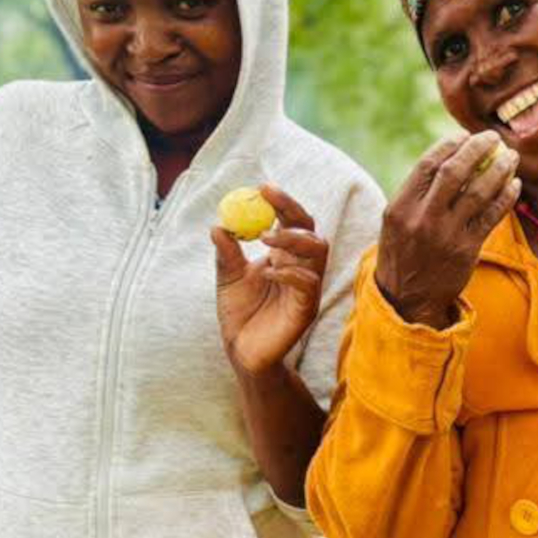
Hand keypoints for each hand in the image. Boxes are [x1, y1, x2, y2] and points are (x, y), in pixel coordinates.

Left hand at [214, 186, 329, 375]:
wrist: (242, 349)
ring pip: (318, 251)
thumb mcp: (227, 277)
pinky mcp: (307, 308)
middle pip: (311, 230)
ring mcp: (308, 287)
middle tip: (267, 201)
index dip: (283, 203)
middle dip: (292, 212)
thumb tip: (219, 225)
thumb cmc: (239, 312)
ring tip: (264, 239)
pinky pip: (308, 283)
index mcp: (285, 256)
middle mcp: (302, 267)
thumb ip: (226, 254)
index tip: (263, 188)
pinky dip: (288, 272)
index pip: (294, 222)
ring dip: (293, 238)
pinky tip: (266, 273)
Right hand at [375, 132, 521, 328]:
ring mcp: (446, 235)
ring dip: (499, 170)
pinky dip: (506, 197)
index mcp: (400, 207)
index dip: (449, 144)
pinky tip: (515, 184)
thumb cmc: (403, 252)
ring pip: (479, 192)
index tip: (465, 134)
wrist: (406, 298)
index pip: (428, 164)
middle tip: (493, 138)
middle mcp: (423, 218)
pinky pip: (492, 216)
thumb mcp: (396, 221)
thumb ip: (417, 193)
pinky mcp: (467, 250)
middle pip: (455, 172)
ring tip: (511, 157)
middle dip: (477, 149)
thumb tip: (449, 157)